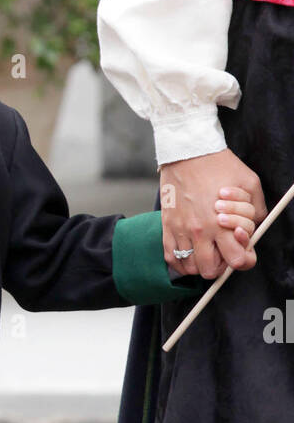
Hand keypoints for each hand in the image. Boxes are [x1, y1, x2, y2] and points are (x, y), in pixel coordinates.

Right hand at [159, 149, 266, 279]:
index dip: (243, 259)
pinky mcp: (167, 227)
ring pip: (190, 268)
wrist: (187, 151)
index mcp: (222, 223)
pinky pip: (170, 258)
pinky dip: (180, 261)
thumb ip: (256, 209)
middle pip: (211, 271)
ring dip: (200, 264)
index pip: (236, 260)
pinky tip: (188, 251)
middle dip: (220, 265)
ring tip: (205, 251)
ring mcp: (181, 231)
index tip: (242, 250)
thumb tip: (254, 227)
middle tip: (222, 252)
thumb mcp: (250, 183)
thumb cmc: (219, 165)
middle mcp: (200, 231)